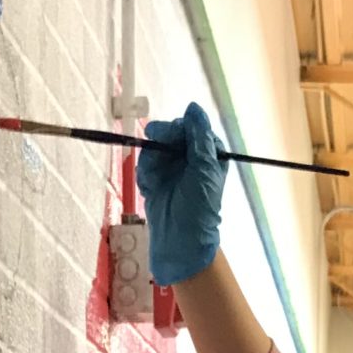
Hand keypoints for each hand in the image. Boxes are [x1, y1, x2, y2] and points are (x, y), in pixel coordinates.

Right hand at [137, 100, 226, 284]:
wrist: (180, 244)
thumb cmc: (199, 210)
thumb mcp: (204, 170)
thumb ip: (199, 138)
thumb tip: (193, 108)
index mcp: (207, 154)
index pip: (190, 127)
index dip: (179, 131)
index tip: (174, 143)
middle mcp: (189, 158)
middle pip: (170, 133)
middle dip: (161, 146)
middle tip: (159, 163)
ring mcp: (171, 169)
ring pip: (153, 148)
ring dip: (151, 163)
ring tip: (155, 183)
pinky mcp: (155, 180)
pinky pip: (144, 165)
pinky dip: (144, 176)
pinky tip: (150, 190)